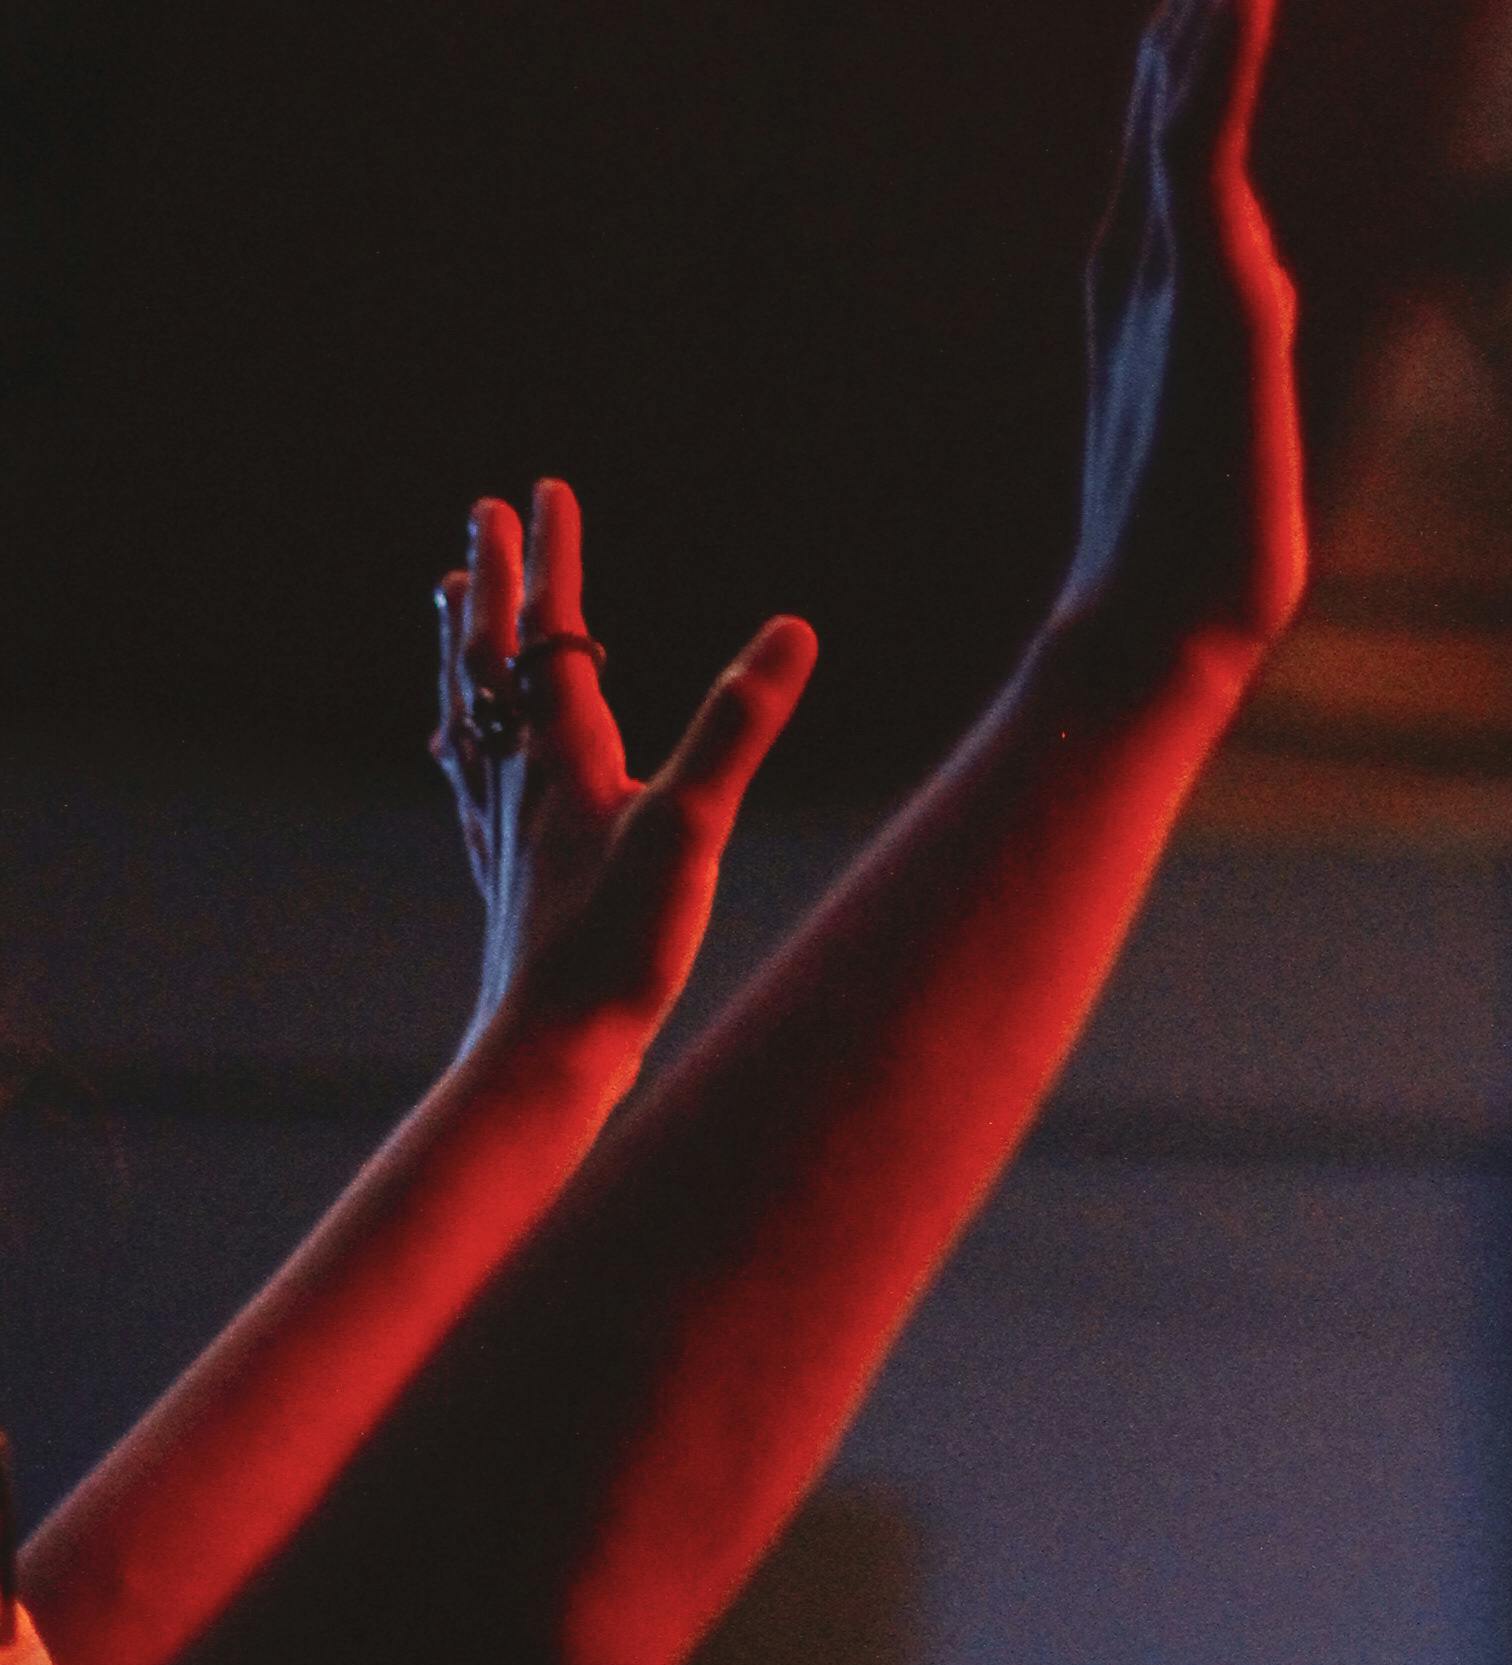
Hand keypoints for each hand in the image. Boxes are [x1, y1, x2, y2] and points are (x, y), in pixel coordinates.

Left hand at [436, 477, 815, 1051]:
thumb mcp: (693, 831)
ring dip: (462, 653)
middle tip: (480, 518)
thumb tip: (794, 632)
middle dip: (491, 584)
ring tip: (447, 609)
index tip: (546, 492)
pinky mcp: (502, 885)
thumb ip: (738, 728)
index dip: (553, 561)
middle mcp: (519, 782)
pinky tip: (458, 754)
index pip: (553, 634)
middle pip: (493, 660)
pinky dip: (463, 746)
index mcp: (565, 755)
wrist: (550, 1053)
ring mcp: (503, 834)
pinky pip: (470, 790)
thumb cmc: (618, 948)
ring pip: (470, 717)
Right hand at [1048, 0, 1306, 687]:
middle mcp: (1146, 252)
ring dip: (1208, 9)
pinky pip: (1209, 144)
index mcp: (1147, 282)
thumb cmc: (1193, 560)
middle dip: (1193, 8)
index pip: (1172, 133)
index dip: (1190, 49)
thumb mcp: (1223, 427)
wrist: (1160, 623)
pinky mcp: (1209, 285)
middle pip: (1170, 92)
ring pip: (1186, 96)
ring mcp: (1171, 262)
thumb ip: (1227, 354)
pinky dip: (1225, 62)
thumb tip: (1251, 305)